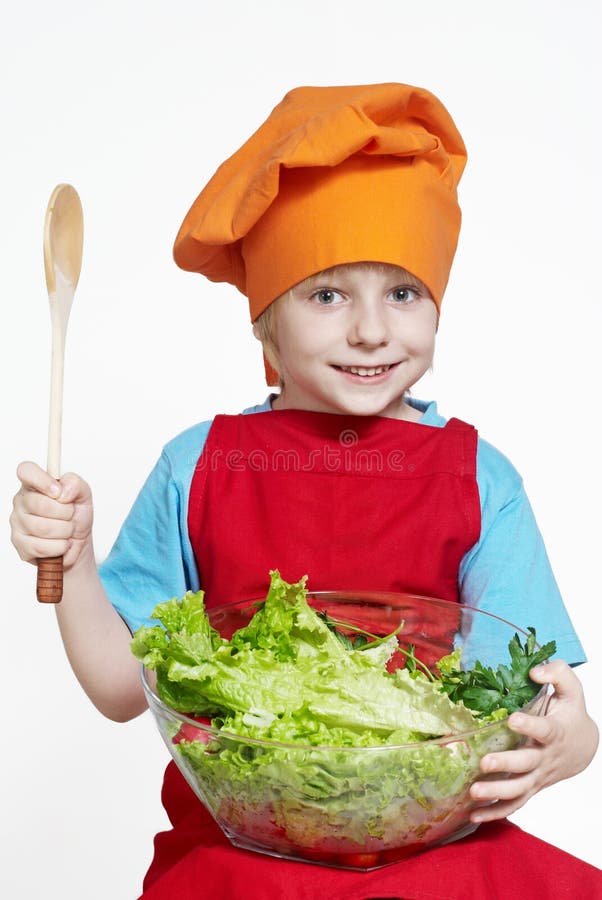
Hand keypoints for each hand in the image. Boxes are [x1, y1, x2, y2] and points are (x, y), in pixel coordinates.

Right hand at [10, 461, 93, 569]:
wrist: (77, 543)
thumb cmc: (76, 516)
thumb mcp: (83, 495)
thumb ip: (75, 484)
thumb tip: (62, 491)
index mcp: (34, 484)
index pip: (26, 471)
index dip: (42, 480)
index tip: (58, 492)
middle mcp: (21, 501)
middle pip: (40, 504)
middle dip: (65, 513)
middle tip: (70, 516)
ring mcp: (17, 522)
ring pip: (42, 528)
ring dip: (64, 531)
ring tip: (67, 530)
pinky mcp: (19, 544)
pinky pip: (41, 546)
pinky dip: (59, 546)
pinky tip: (62, 543)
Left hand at [469, 660, 598, 821]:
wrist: (582, 745)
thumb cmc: (570, 712)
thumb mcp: (570, 688)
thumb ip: (557, 673)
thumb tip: (535, 672)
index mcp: (554, 732)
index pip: (544, 730)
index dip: (530, 726)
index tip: (514, 719)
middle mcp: (545, 757)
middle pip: (526, 765)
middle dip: (505, 764)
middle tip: (484, 763)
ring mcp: (537, 776)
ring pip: (518, 789)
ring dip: (496, 794)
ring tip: (474, 792)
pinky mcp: (530, 787)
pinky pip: (514, 804)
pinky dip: (495, 813)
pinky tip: (473, 816)